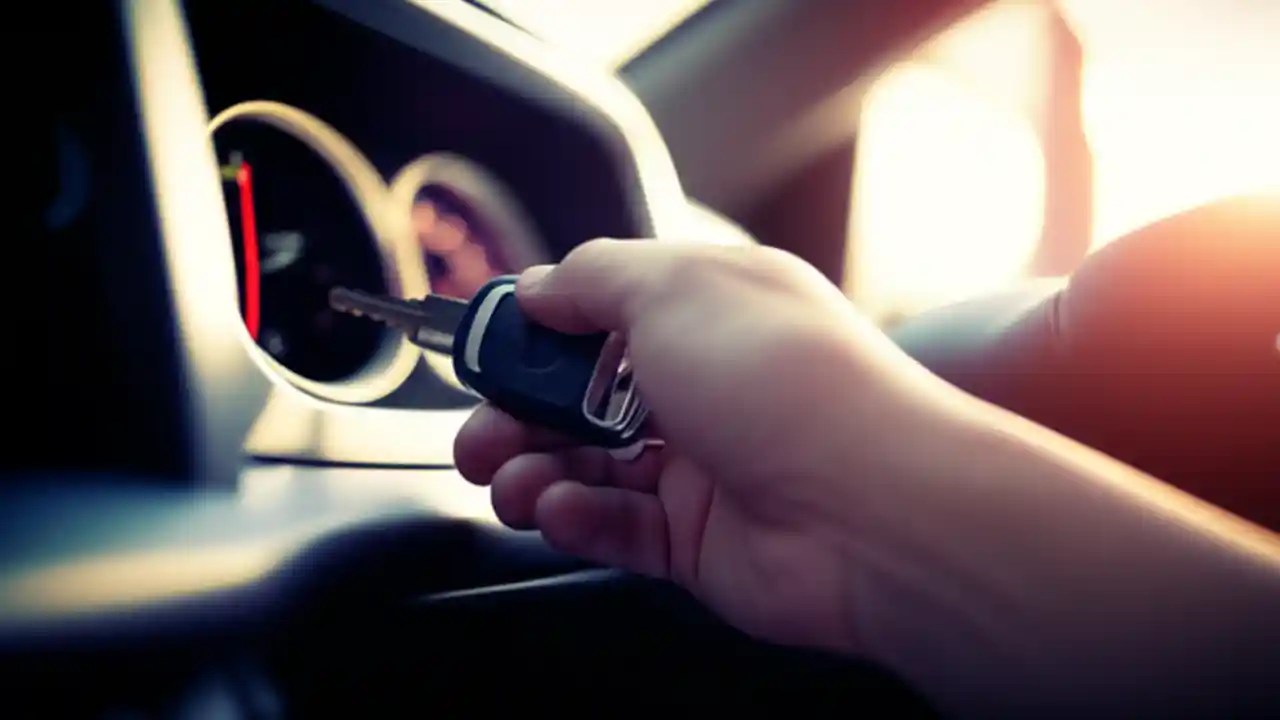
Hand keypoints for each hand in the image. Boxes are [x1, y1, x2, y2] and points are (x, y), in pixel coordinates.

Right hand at [454, 239, 952, 650]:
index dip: (539, 333)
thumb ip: (593, 280)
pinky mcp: (699, 541)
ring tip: (508, 480)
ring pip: (590, 470)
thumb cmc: (784, 379)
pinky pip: (618, 531)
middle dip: (518, 416)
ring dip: (535, 472)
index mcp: (707, 312)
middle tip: (477, 435)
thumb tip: (538, 285)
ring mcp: (703, 466)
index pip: (602, 315)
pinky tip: (561, 511)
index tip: (487, 351)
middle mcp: (704, 386)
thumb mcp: (674, 288)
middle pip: (583, 401)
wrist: (872, 507)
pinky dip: (579, 521)